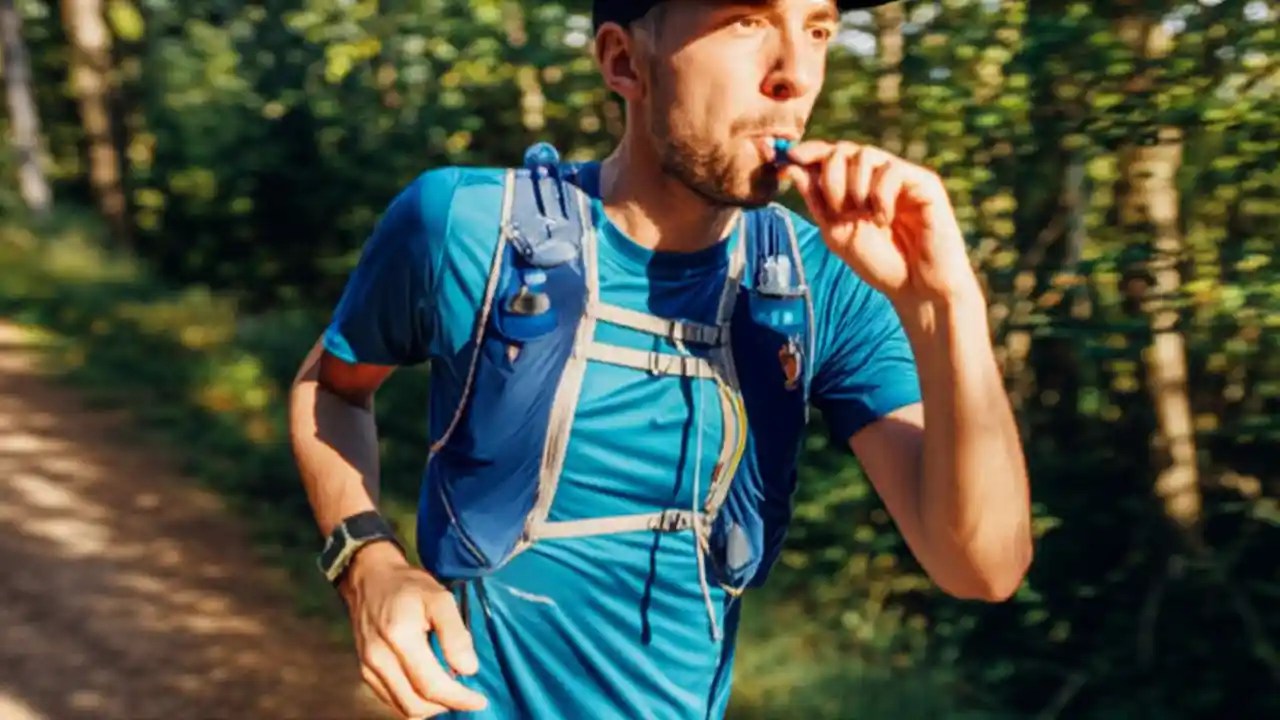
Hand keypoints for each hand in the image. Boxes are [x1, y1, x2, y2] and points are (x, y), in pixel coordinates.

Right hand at [339, 542, 487, 718]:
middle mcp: (379, 658)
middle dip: (447, 705)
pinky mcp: (365, 671)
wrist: (370, 579)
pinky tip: (430, 690)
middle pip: (416, 704)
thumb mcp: (440, 598)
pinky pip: (391, 700)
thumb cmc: (408, 586)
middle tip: (468, 697)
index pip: (431, 684)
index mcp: (400, 637)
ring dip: (431, 707)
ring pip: (403, 707)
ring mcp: (368, 667)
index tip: (480, 701)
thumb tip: (469, 669)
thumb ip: (455, 634)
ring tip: (451, 693)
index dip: (458, 698)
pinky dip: (414, 702)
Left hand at [781, 140, 979, 303]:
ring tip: (863, 215)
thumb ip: (816, 201)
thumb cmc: (879, 264)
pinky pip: (891, 170)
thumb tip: (791, 167)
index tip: (792, 157)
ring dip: (854, 185)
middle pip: (844, 149)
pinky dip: (880, 195)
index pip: (832, 155)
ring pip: (865, 154)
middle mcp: (878, 177)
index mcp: (857, 187)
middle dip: (831, 175)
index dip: (812, 151)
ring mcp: (902, 177)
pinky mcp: (924, 182)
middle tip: (838, 207)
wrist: (916, 288)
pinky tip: (885, 218)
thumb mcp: (837, 232)